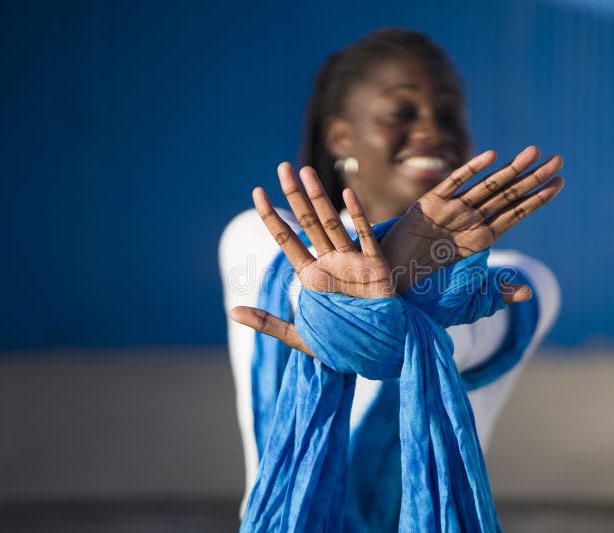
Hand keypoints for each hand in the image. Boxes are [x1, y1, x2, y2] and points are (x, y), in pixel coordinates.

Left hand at [230, 163, 393, 356]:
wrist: (380, 353)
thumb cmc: (343, 344)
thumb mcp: (301, 337)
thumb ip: (268, 323)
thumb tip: (232, 311)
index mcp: (312, 277)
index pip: (286, 240)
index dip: (272, 217)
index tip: (257, 193)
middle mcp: (331, 264)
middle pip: (308, 223)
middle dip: (294, 195)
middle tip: (282, 167)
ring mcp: (353, 263)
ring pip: (332, 224)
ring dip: (319, 198)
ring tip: (305, 171)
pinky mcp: (376, 267)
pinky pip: (365, 237)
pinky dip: (358, 215)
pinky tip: (347, 193)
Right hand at [381, 146, 563, 291]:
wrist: (394, 286)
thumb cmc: (427, 294)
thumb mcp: (469, 299)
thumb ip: (497, 293)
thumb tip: (528, 293)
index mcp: (482, 239)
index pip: (516, 214)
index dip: (538, 199)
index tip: (560, 183)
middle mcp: (470, 221)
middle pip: (508, 195)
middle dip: (533, 178)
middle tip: (558, 160)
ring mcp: (451, 212)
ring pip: (487, 186)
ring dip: (511, 170)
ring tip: (534, 153)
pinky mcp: (429, 205)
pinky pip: (454, 184)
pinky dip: (471, 171)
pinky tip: (492, 157)